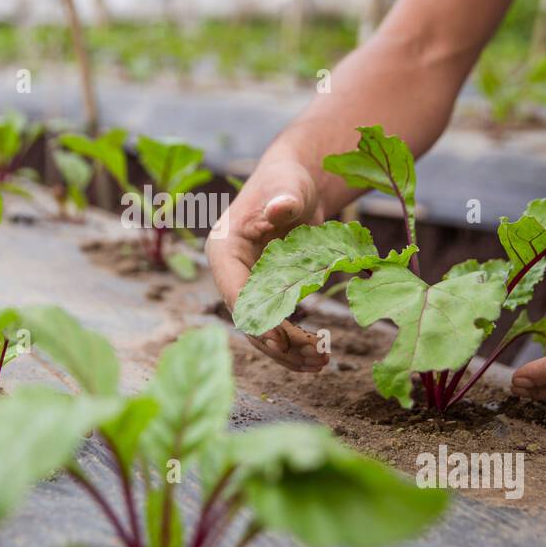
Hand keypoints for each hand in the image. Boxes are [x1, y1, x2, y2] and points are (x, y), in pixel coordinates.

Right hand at [207, 159, 328, 371]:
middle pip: (248, 319)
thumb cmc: (287, 182)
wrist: (295, 186)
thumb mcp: (286, 188)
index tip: (280, 340)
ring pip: (262, 329)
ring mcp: (246, 287)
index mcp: (224, 251)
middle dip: (279, 344)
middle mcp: (229, 274)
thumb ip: (282, 201)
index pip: (235, 292)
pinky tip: (319, 356)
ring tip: (322, 364)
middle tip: (314, 359)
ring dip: (289, 352)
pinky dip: (296, 342)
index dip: (257, 319)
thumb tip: (280, 209)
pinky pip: (277, 325)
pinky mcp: (266, 295)